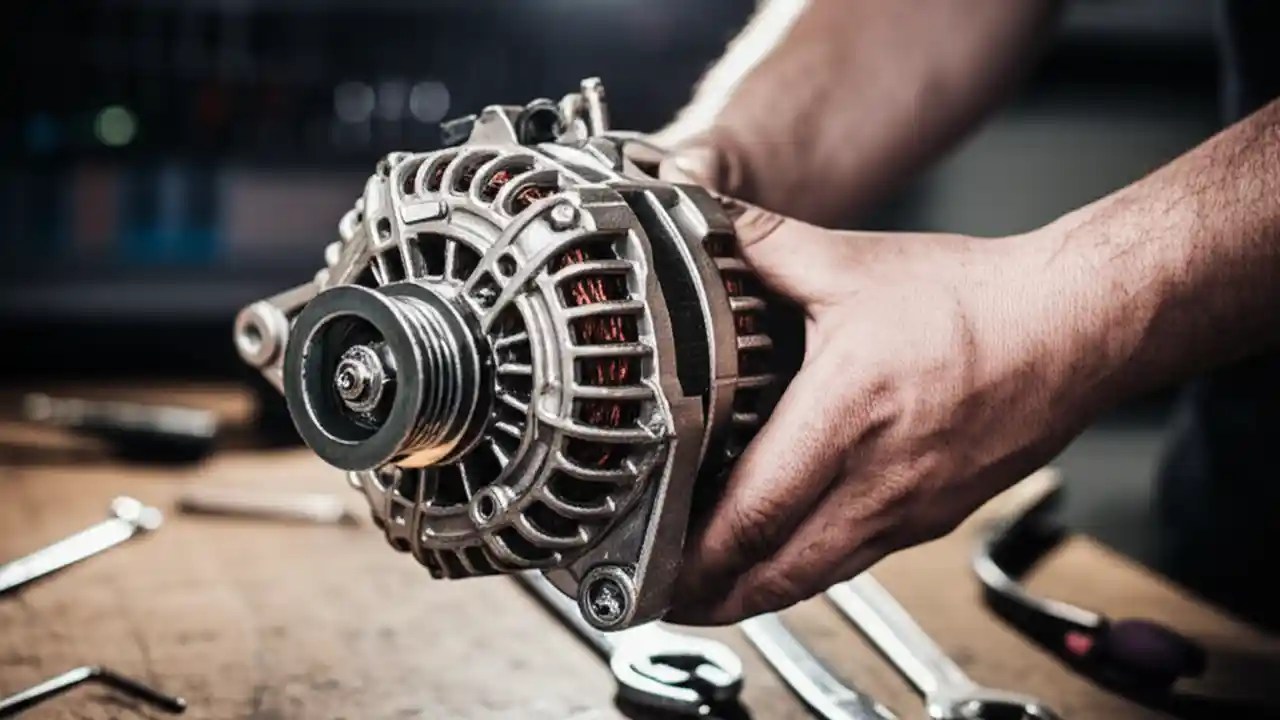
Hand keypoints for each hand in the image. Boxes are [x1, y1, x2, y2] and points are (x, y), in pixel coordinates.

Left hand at [660, 166, 1107, 624]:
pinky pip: (857, 561)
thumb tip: (705, 223)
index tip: (651, 566)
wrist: (1076, 327)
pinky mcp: (934, 517)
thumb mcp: (853, 264)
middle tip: (661, 598)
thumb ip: (766, 245)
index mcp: (846, 414)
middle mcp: (878, 479)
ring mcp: (910, 508)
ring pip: (816, 579)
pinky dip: (807, 571)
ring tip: (709, 593)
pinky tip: (786, 556)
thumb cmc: (977, 303)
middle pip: (776, 573)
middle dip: (710, 596)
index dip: (693, 553)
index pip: (753, 511)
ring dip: (755, 595)